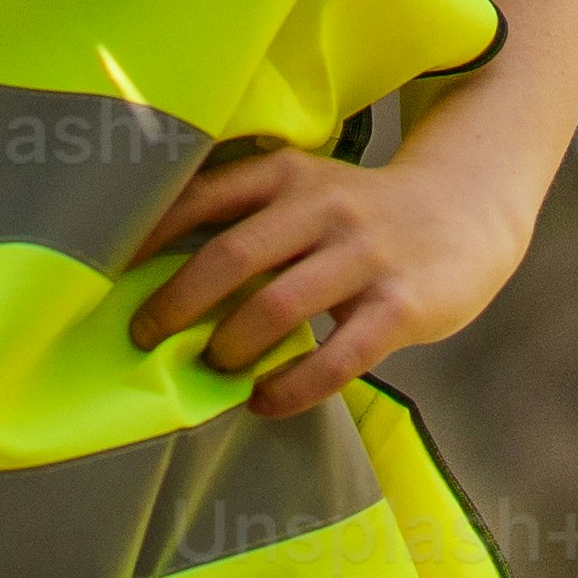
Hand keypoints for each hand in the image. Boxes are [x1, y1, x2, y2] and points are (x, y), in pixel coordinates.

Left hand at [133, 133, 524, 416]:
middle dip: (175, 302)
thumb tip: (160, 274)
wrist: (469, 210)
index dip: (150, 235)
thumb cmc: (363, 214)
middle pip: (231, 256)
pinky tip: (264, 402)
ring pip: (277, 308)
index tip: (108, 272)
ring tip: (210, 371)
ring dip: (230, 348)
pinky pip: (336, 357)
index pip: (203, 197)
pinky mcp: (401, 307)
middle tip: (144, 336)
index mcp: (289, 174)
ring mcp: (365, 256)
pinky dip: (291, 387)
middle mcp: (324, 208)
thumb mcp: (307, 189)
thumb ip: (250, 216)